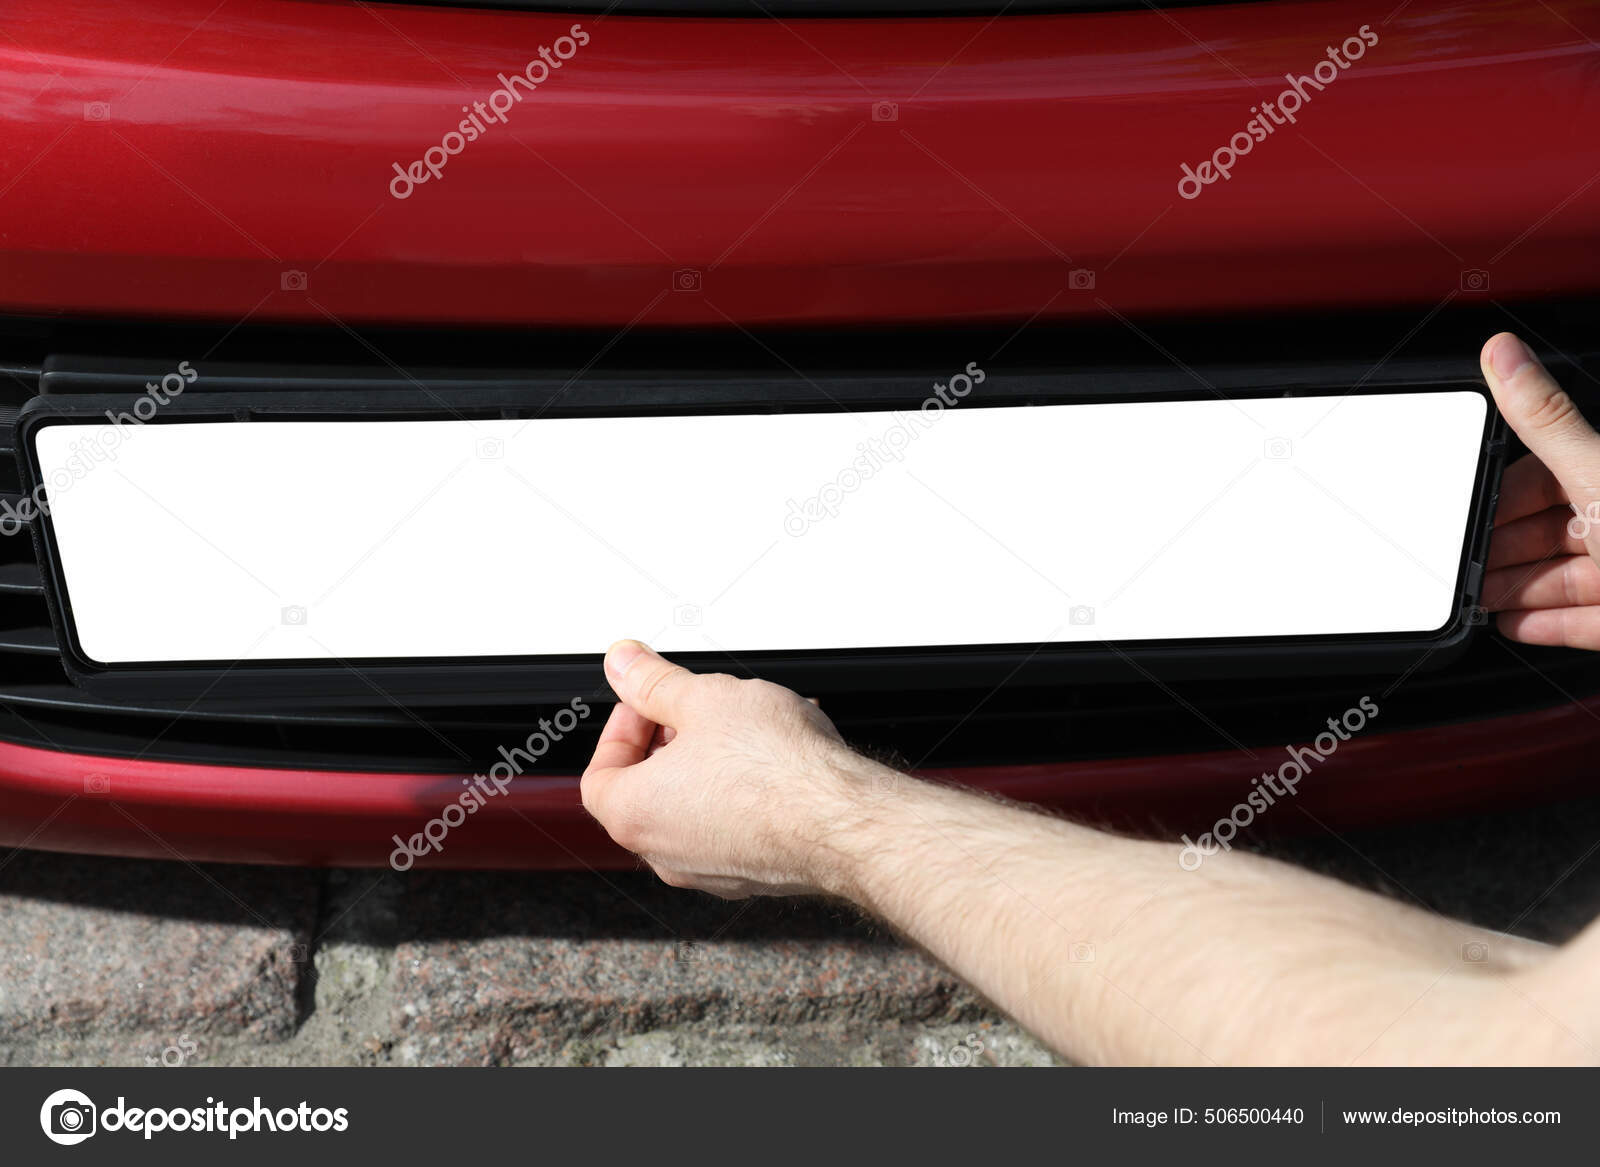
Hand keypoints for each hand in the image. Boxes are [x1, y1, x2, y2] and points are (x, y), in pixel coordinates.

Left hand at [580, 640, 894, 897]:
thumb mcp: (704, 698)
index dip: (622, 728)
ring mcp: (711, 870)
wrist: (843, 820)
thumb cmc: (775, 770)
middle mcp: (666, 854)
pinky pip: (736, 826)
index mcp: (634, 814)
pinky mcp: (754, 874)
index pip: (600, 773)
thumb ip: (653, 682)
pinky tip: (778, 757)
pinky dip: (746, 792)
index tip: (649, 702)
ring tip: (748, 725)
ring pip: (696, 807)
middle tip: (699, 709)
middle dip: (672, 741)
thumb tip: (624, 664)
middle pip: (648, 791)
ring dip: (713, 764)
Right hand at [1481, 333, 1599, 649]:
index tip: (1470, 508)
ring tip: (1479, 595)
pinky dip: (1547, 623)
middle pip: (1554, 527)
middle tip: (1466, 558)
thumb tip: (1503, 351)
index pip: (1551, 474)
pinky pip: (1584, 620)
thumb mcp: (1599, 473)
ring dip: (1517, 587)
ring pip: (1564, 576)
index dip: (1504, 493)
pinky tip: (1514, 624)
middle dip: (1504, 545)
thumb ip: (1544, 419)